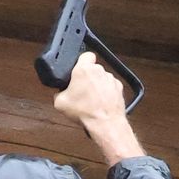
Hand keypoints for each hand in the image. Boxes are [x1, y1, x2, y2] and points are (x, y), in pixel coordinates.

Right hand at [54, 51, 142, 165]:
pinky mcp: (119, 87)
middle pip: (93, 68)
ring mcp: (110, 78)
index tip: (79, 69)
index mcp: (84, 69)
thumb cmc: (86, 112)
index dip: (82, 62)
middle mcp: (99, 70)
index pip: (85, 55)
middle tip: (82, 89)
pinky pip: (110, 86)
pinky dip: (107, 92)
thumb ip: (59, 93)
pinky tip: (101, 102)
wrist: (105, 123)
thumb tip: (61, 93)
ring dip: (98, 85)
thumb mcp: (60, 104)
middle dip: (88, 77)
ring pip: (102, 77)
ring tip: (92, 99)